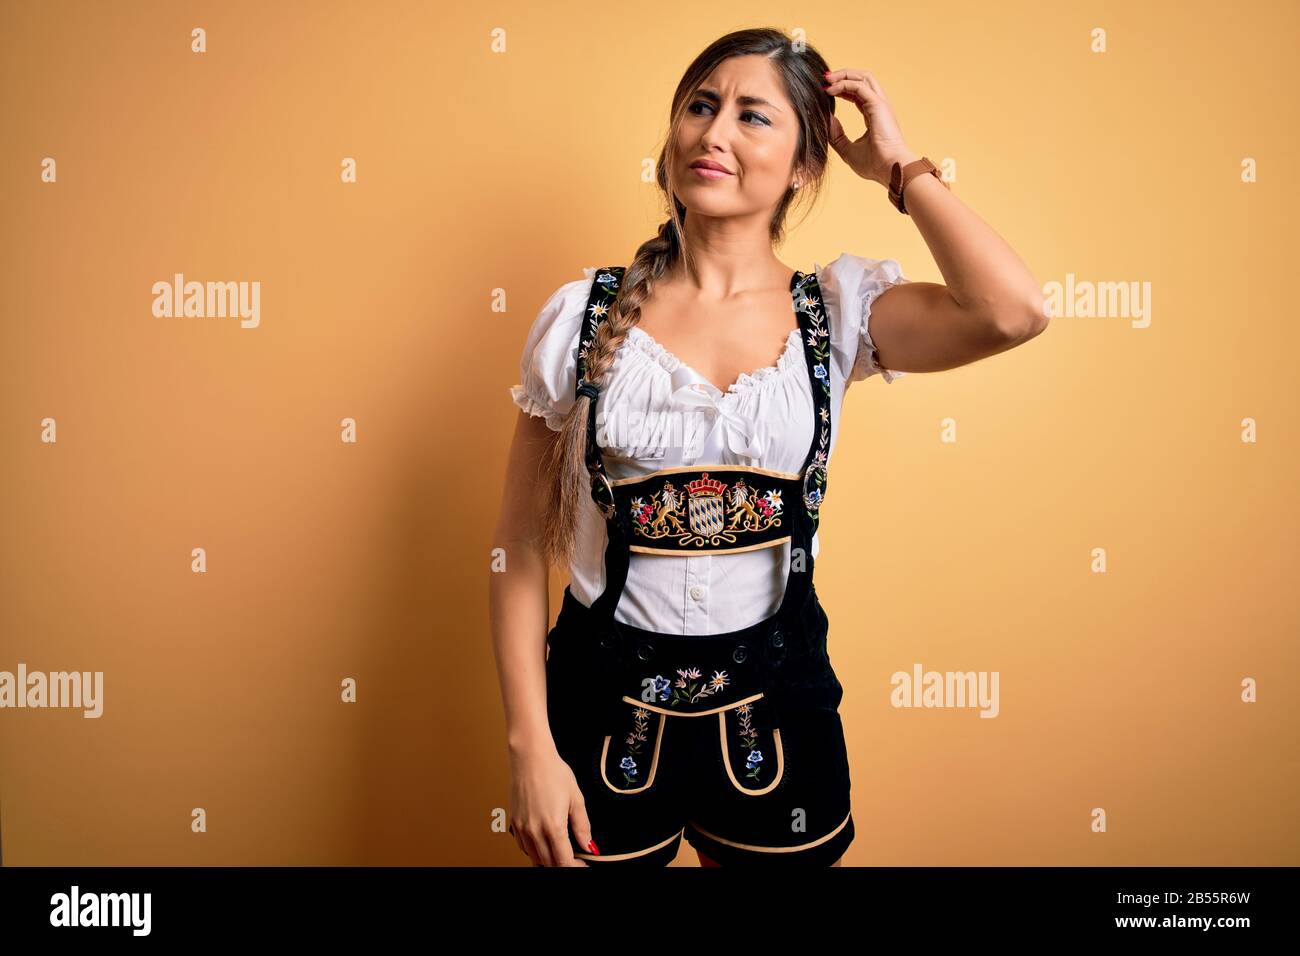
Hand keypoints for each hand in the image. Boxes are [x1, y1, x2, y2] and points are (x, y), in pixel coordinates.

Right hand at [507, 746, 594, 865]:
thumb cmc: (554, 773)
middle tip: (576, 860)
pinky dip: (534, 851)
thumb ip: (582, 826)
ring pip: (535, 858)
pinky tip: (543, 844)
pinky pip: (524, 847)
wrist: (531, 758)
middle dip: (563, 865)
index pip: (564, 861)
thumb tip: (589, 846)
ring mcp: (522, 828)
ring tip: (560, 852)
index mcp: (553, 826)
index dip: (575, 868)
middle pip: (549, 863)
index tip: (583, 866)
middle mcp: (535, 831)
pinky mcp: (514, 822)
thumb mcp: (576, 798)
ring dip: (548, 860)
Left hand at [824, 68, 917, 186]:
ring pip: (863, 77)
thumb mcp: (847, 150)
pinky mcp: (878, 105)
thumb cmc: (874, 164)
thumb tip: (826, 120)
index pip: (858, 93)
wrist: (889, 169)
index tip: (826, 90)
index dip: (842, 88)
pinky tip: (830, 91)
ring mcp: (880, 104)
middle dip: (843, 75)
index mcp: (874, 115)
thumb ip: (836, 135)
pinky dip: (843, 85)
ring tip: (826, 79)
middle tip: (824, 79)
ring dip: (843, 75)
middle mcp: (879, 106)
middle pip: (862, 79)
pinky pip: (859, 87)